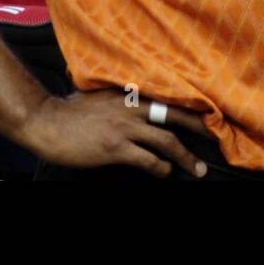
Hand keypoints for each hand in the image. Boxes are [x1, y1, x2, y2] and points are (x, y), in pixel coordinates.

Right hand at [18, 90, 215, 177]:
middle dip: (199, 127)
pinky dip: (162, 168)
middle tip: (216, 137)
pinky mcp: (116, 147)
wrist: (47, 123)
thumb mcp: (98, 94)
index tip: (206, 112)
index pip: (165, 95)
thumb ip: (119, 97)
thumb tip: (135, 102)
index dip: (189, 105)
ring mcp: (123, 127)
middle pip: (174, 114)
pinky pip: (148, 160)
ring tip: (198, 168)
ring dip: (187, 157)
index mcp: (126, 92)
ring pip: (167, 141)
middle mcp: (129, 107)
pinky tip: (165, 172)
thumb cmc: (69, 111)